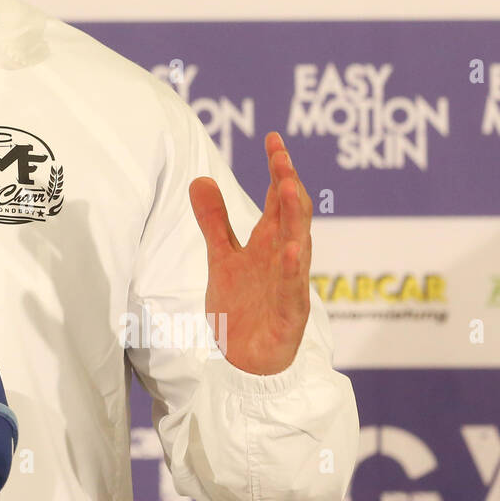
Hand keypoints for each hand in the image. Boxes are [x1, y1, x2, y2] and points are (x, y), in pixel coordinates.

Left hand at [187, 131, 311, 374]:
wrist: (245, 362)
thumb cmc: (242, 308)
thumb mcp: (221, 257)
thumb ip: (214, 221)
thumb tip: (201, 179)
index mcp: (269, 242)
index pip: (277, 198)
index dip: (277, 169)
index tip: (273, 139)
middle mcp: (283, 257)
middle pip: (291, 214)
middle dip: (287, 184)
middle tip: (281, 156)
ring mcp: (290, 284)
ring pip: (298, 245)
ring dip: (294, 217)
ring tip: (288, 186)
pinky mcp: (291, 313)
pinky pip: (295, 289)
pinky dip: (293, 269)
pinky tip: (291, 250)